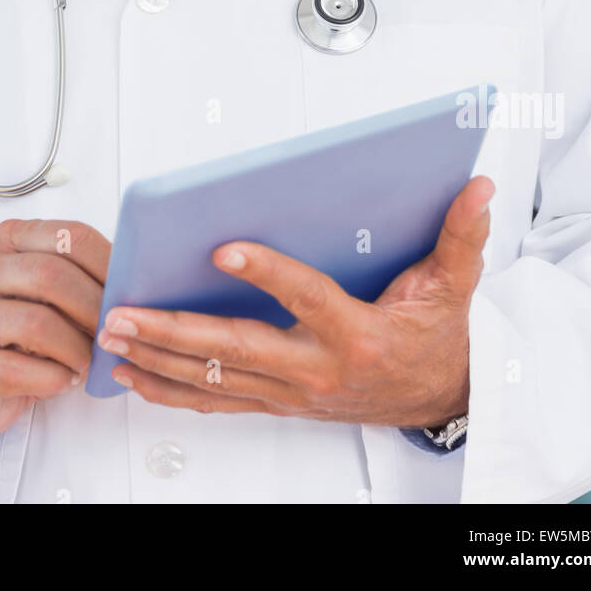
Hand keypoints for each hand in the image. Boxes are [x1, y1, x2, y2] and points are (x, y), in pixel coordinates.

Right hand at [0, 218, 110, 456]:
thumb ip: (80, 275)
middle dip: (94, 308)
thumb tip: (138, 281)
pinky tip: (64, 380)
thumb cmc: (20, 330)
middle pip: (52, 276)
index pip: (70, 236)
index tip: (130, 292)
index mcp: (9, 239)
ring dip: (76, 348)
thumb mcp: (48, 291)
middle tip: (113, 333)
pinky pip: (18, 370)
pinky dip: (54, 379)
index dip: (109, 264)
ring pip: (37, 324)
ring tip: (87, 361)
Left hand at [97, 176, 493, 428]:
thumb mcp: (455, 287)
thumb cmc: (437, 339)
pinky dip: (173, 391)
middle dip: (174, 331)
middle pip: (236, 350)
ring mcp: (292, 392)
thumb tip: (476, 188)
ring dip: (159, 361)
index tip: (224, 251)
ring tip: (114, 339)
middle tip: (126, 312)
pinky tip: (135, 376)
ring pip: (216, 380)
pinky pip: (218, 402)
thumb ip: (461, 235)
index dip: (266, 275)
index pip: (304, 299)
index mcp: (357, 333)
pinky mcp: (279, 402)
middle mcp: (317, 369)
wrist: (440, 398)